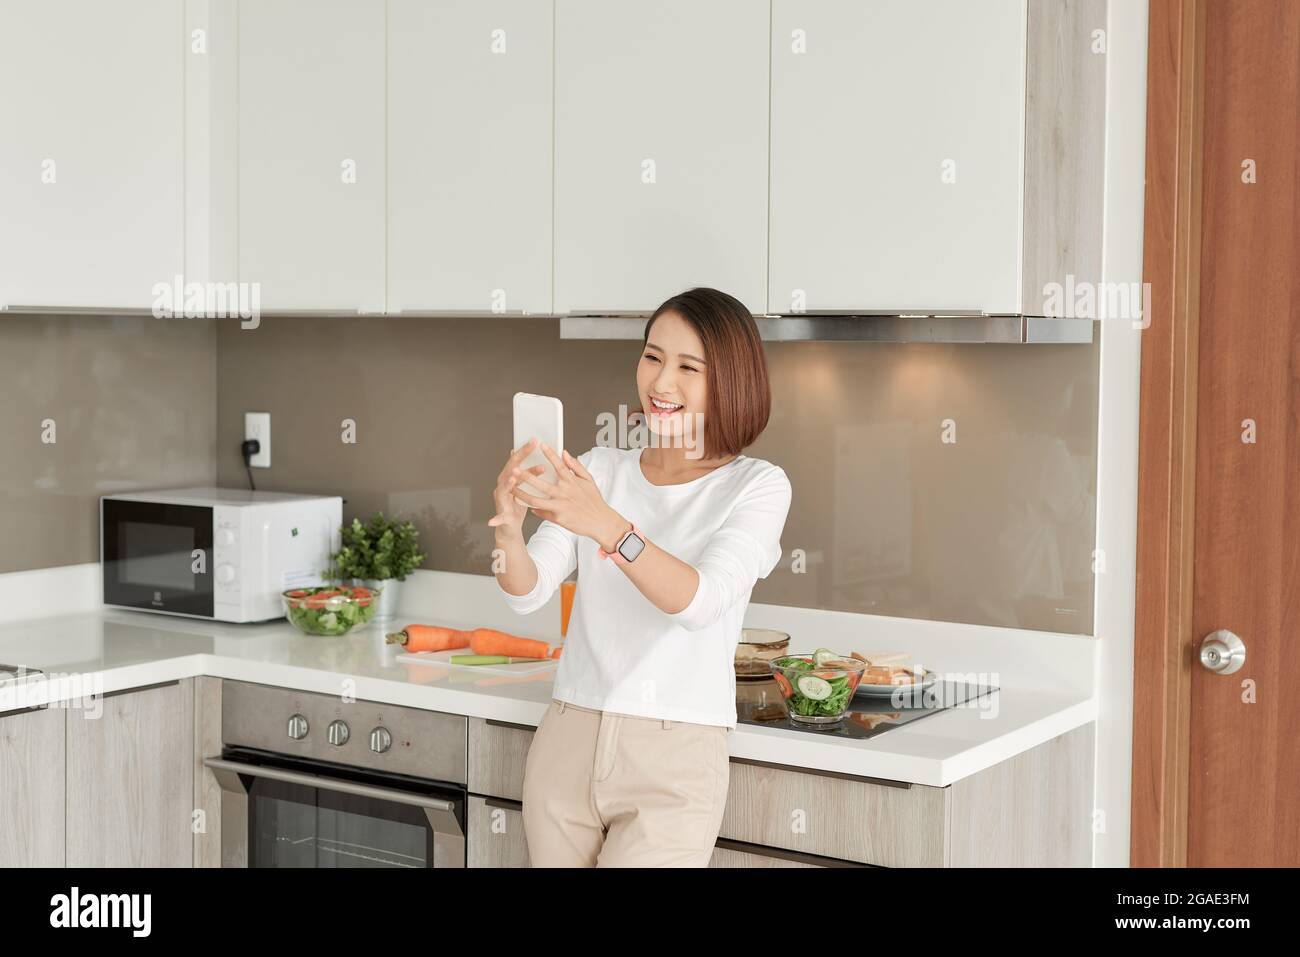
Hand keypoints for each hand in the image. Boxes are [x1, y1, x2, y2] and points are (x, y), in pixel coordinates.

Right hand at [487, 438, 546, 537]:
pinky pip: (499, 517)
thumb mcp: (524, 488)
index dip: (524, 451)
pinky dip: (496, 519)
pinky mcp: (502, 516)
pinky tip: (492, 520)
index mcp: (509, 480)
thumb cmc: (517, 506)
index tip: (535, 440)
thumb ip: (525, 474)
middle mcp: (503, 487)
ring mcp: (501, 500)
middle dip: (519, 458)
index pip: (517, 462)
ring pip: (503, 489)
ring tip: (514, 477)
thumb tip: (528, 457)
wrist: (510, 527)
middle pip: (510, 470)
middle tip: (531, 446)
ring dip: (508, 483)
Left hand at [511, 445, 630, 550]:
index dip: (549, 454)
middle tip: (514, 469)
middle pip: (540, 483)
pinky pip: (542, 512)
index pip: (558, 465)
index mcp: (571, 481)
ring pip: (536, 499)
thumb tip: (565, 453)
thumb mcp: (588, 480)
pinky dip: (532, 508)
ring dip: (522, 494)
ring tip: (511, 489)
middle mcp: (564, 492)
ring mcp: (560, 505)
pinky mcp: (558, 517)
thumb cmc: (594, 500)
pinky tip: (524, 504)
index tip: (540, 445)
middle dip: (526, 476)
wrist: (600, 521)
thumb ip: (576, 466)